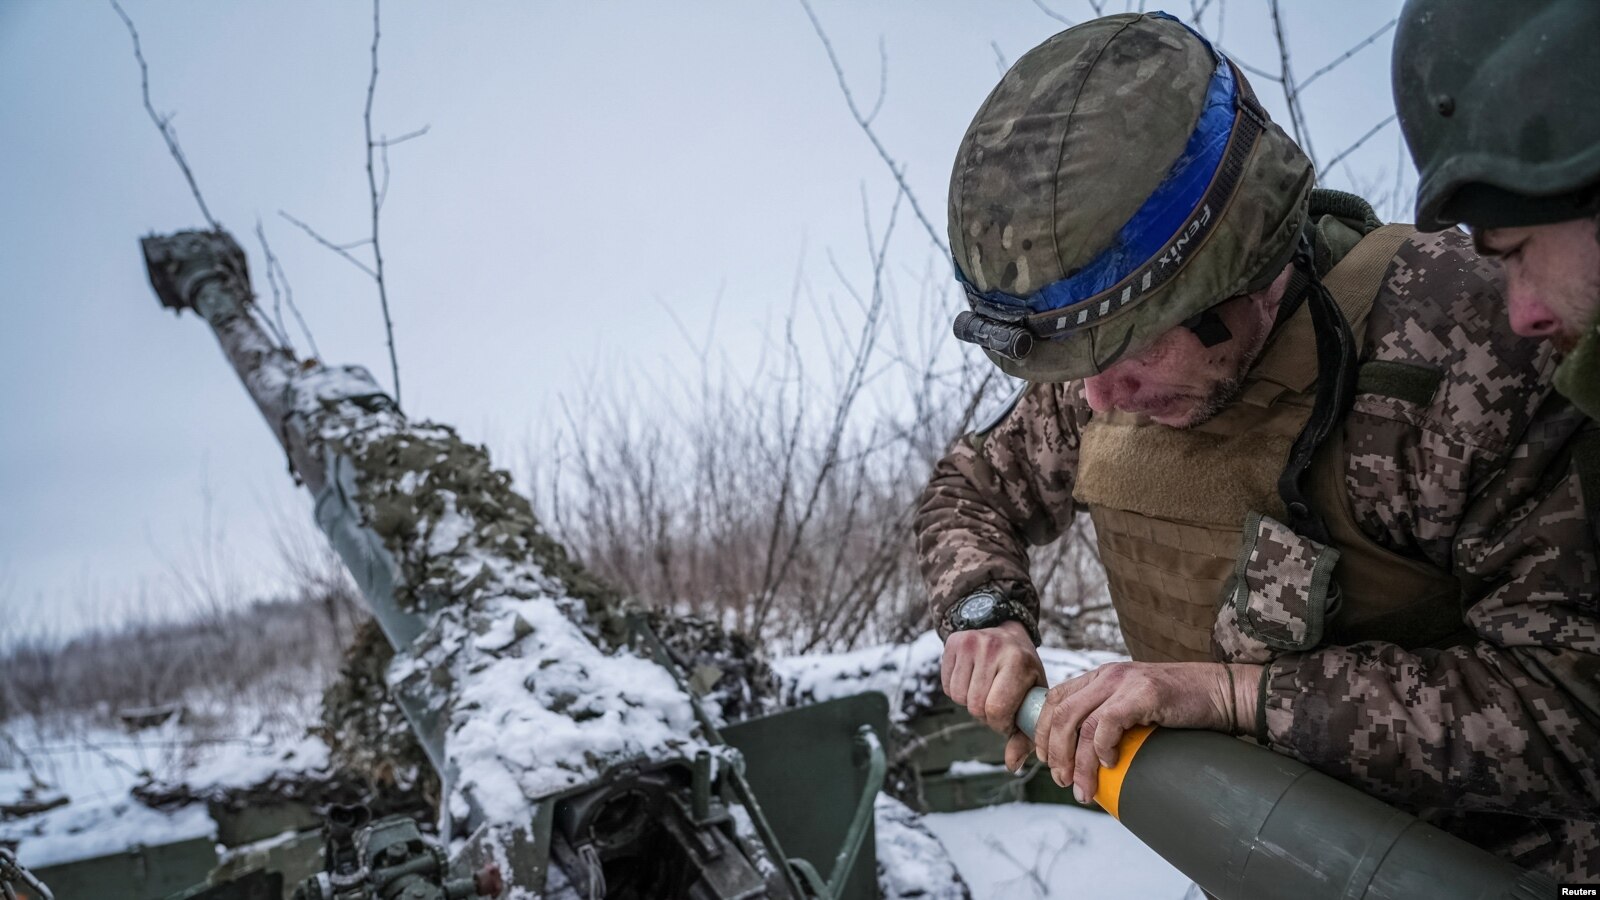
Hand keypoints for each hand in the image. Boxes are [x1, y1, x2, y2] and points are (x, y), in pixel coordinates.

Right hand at [941, 620, 1045, 770]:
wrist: (1005, 630)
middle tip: (996, 705)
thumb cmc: (1023, 671)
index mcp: (1018, 661)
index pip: (996, 709)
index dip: (1000, 724)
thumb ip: (1025, 733)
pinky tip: (972, 680)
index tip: (1007, 719)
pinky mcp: (952, 643)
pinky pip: (947, 686)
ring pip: (959, 697)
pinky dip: (958, 691)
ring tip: (985, 690)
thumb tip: (1011, 765)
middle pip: (975, 706)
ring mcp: (970, 643)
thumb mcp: (1032, 697)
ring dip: (971, 703)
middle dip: (985, 715)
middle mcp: (992, 648)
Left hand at [1032, 661, 1261, 804]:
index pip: (1055, 700)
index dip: (1042, 731)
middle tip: (1061, 780)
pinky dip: (1101, 747)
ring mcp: (1124, 682)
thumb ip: (1112, 720)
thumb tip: (1090, 761)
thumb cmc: (1182, 707)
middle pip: (1060, 714)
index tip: (1044, 760)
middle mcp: (1107, 675)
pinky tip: (1109, 764)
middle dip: (1054, 752)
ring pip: (1080, 724)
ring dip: (1076, 762)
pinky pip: (1107, 723)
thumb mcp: (1136, 706)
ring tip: (1081, 788)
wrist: (1221, 692)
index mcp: (1100, 677)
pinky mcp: (1143, 694)